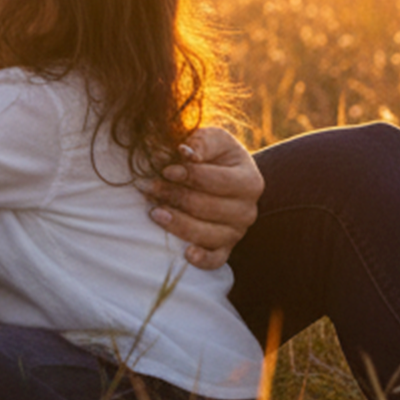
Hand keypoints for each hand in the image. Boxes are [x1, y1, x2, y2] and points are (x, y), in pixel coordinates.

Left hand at [146, 126, 262, 269]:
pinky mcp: (225, 249)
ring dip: (178, 224)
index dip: (190, 175)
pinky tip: (186, 253)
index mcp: (250, 181)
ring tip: (155, 212)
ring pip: (208, 235)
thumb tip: (185, 153)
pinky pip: (216, 260)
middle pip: (208, 208)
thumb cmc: (213, 154)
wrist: (222, 176)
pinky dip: (203, 260)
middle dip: (175, 196)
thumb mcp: (212, 139)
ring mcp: (237, 232)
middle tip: (149, 187)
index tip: (165, 169)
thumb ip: (201, 142)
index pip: (218, 181)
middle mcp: (248, 210)